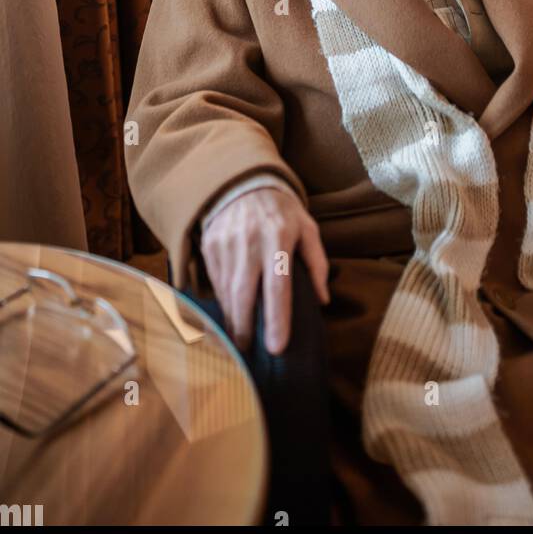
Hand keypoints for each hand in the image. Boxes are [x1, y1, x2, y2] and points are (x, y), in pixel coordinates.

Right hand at [200, 187, 329, 354]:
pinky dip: (221, 299)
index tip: (277, 348)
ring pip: (225, 291)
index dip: (277, 320)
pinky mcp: (209, 244)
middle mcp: (249, 242)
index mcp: (279, 238)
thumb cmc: (282, 210)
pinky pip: (214, 280)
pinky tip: (228, 312)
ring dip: (230, 318)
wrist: (245, 180)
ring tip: (236, 339)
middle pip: (244, 295)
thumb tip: (323, 300)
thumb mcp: (307, 228)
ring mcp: (225, 243)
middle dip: (244, 328)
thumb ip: (317, 263)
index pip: (278, 287)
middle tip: (247, 352)